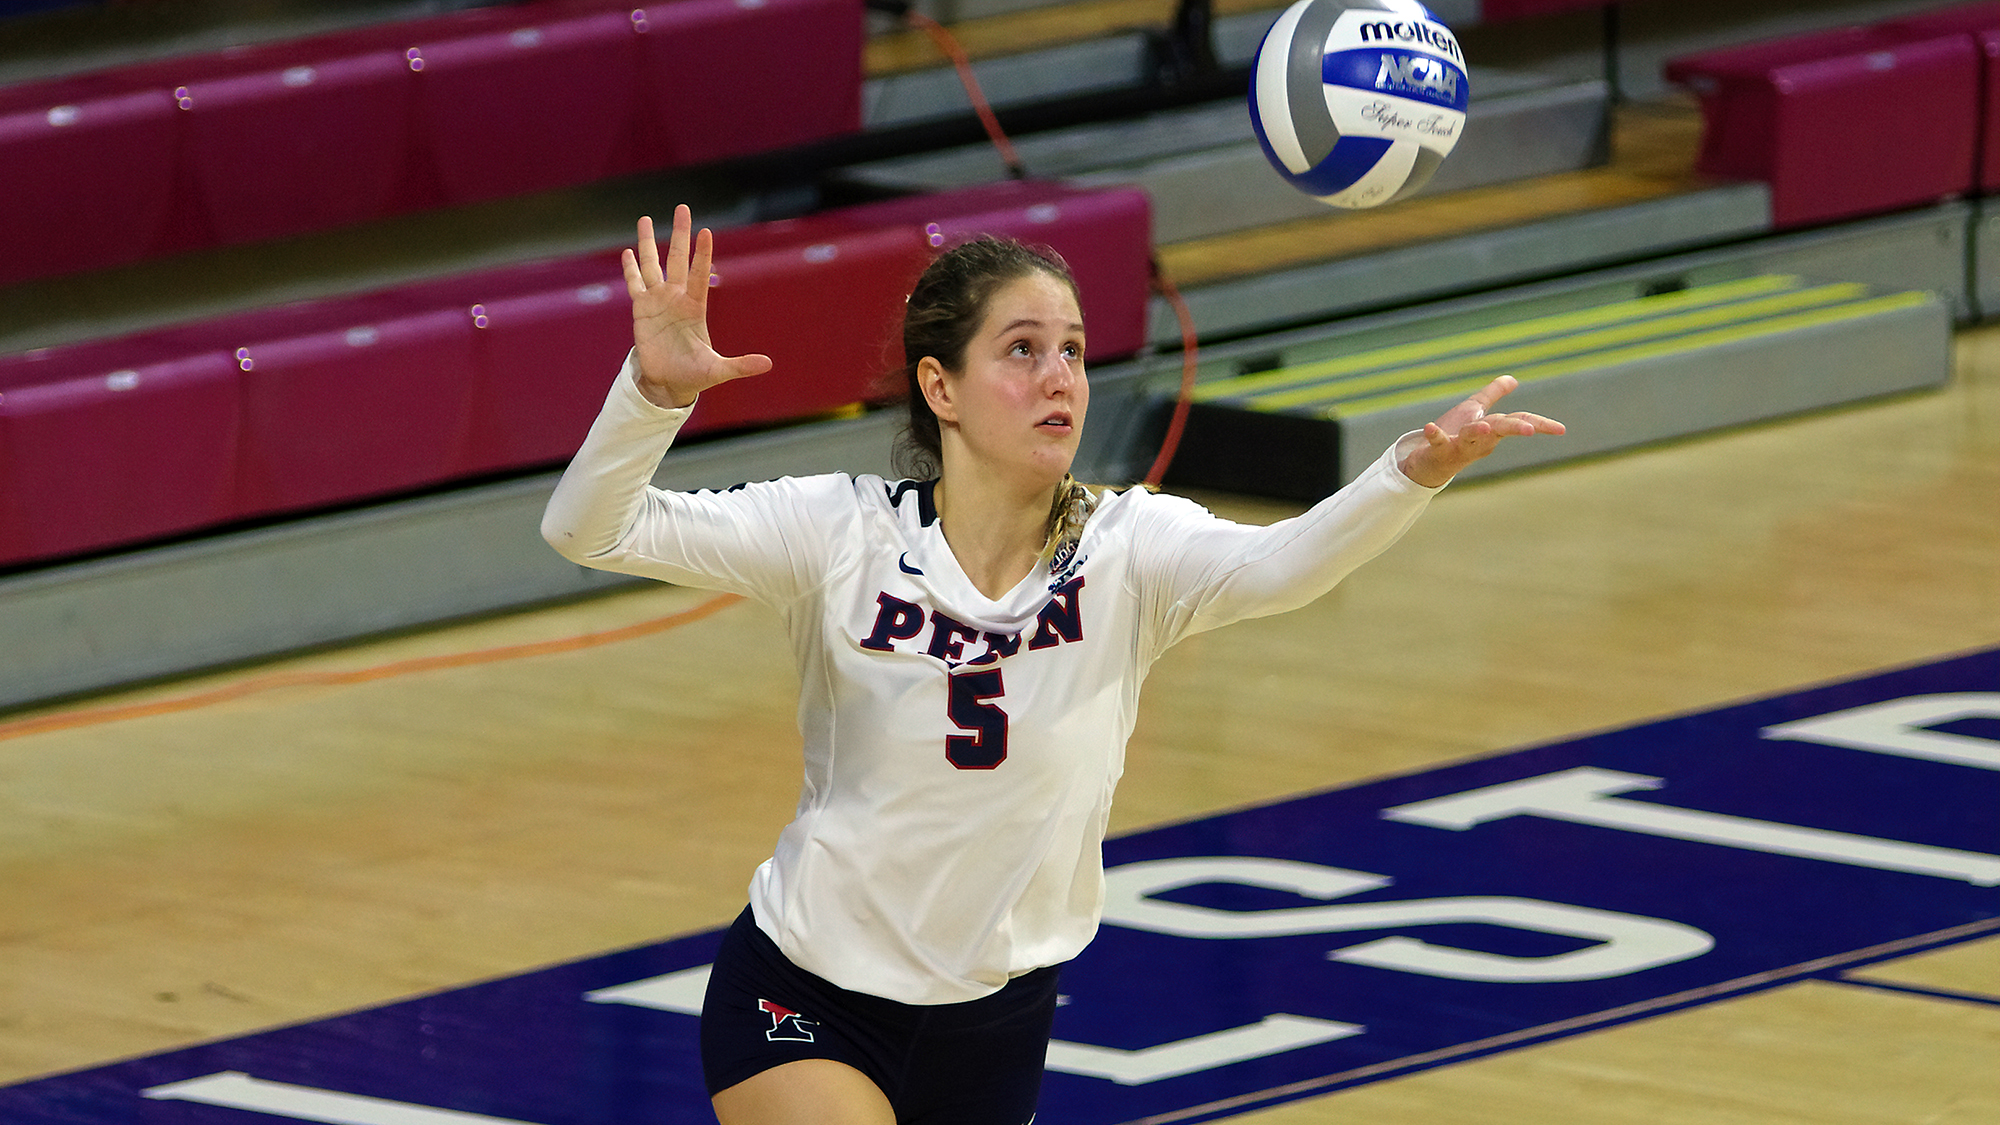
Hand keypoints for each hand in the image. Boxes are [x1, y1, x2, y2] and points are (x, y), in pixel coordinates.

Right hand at [623, 206, 771, 408]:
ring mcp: (658, 301)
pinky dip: (630, 269)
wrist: (668, 383)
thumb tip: (768, 365)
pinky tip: (627, 252)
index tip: (706, 231)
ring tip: (645, 219)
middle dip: (679, 234)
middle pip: (677, 259)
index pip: (700, 274)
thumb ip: (740, 365)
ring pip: (652, 265)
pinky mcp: (641, 310)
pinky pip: (635, 284)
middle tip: (683, 208)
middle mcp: (677, 298)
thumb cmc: (694, 375)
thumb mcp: (718, 370)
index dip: (702, 254)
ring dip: (648, 243)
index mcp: (695, 307)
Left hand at [1398, 375, 1564, 487]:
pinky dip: (1434, 435)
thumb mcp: (1476, 411)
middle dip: (1515, 428)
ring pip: (1471, 437)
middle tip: (1531, 429)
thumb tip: (1513, 379)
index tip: (1562, 430)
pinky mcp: (1438, 449)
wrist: (1428, 463)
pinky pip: (1437, 442)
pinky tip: (1430, 427)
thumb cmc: (1455, 435)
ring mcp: (1459, 445)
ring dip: (1478, 431)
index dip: (1541, 424)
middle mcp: (1480, 439)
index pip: (1520, 422)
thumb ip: (1493, 394)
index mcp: (1492, 429)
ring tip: (1485, 426)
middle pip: (1501, 429)